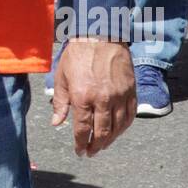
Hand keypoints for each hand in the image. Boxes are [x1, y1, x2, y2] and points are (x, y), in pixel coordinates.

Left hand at [51, 38, 135, 156]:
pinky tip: (117, 131)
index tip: (79, 151)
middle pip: (101, 132)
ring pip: (117, 127)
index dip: (80, 143)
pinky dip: (124, 128)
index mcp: (82, 96)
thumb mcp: (62, 76)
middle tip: (91, 152)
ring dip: (110, 140)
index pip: (82, 129)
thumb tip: (57, 123)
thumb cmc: (78, 54)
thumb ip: (60, 102)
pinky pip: (130, 116)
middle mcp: (102, 99)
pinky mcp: (131, 91)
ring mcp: (119, 96)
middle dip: (95, 146)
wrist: (101, 35)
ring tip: (102, 145)